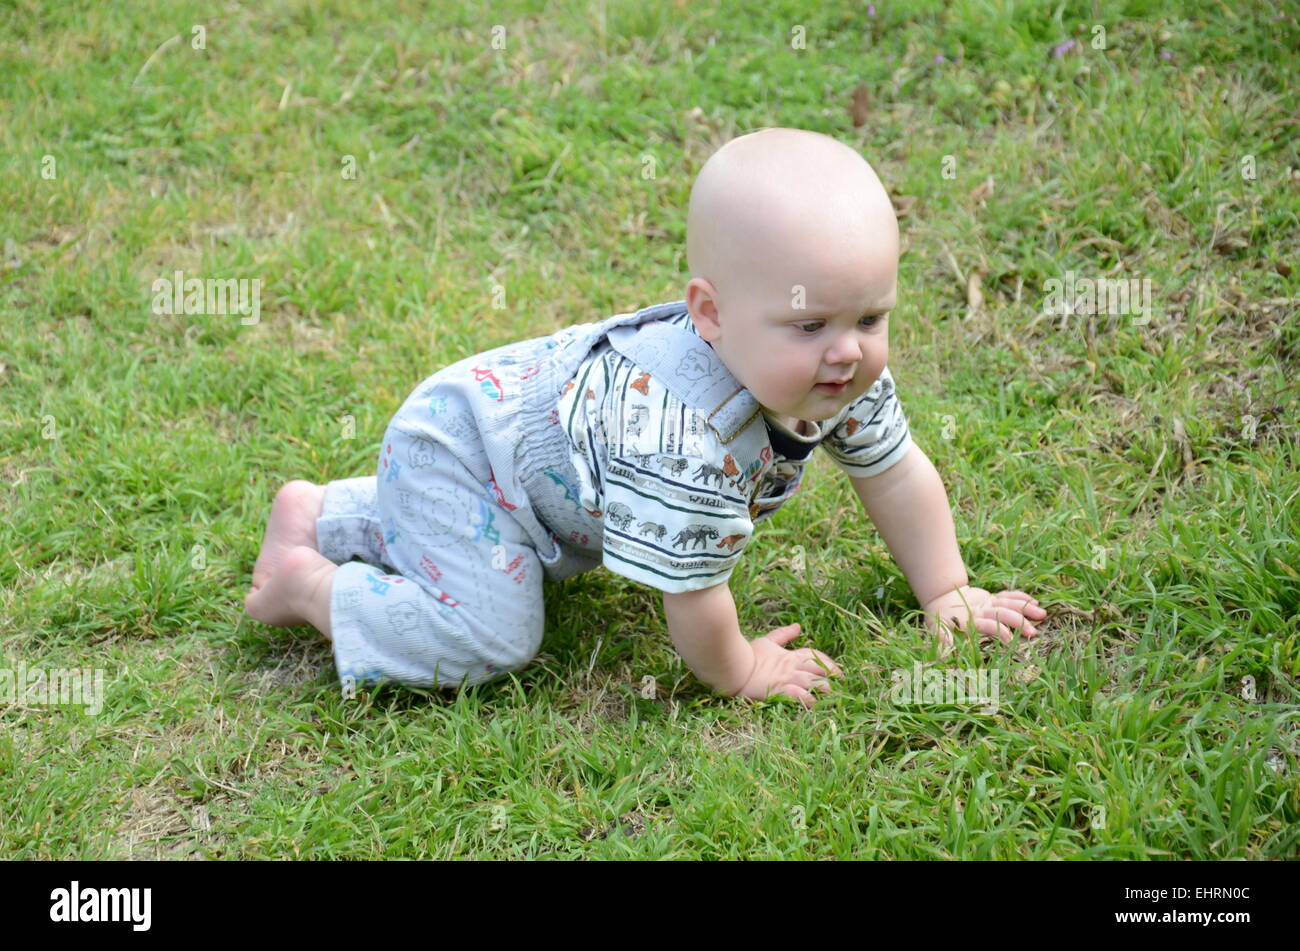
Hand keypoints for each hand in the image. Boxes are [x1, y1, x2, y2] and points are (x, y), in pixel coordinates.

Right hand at [725, 623, 842, 708]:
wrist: (732, 665)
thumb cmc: (747, 653)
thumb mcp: (768, 641)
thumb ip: (783, 635)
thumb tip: (798, 626)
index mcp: (790, 655)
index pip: (814, 655)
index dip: (828, 662)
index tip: (837, 670)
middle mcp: (791, 667)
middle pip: (819, 669)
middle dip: (832, 676)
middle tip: (843, 684)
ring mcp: (786, 678)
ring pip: (813, 682)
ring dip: (825, 689)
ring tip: (834, 696)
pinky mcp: (779, 690)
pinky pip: (798, 695)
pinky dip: (808, 699)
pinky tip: (815, 704)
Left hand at [923, 586, 1045, 647]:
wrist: (942, 597)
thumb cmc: (939, 618)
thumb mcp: (936, 628)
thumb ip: (942, 638)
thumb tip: (943, 654)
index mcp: (970, 620)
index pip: (987, 624)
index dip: (998, 631)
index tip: (1010, 640)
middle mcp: (982, 610)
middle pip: (1002, 613)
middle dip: (1018, 621)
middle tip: (1033, 633)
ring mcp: (988, 603)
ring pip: (1008, 603)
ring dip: (1025, 608)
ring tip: (1042, 614)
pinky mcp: (992, 599)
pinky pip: (1008, 596)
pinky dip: (1020, 597)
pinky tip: (1035, 602)